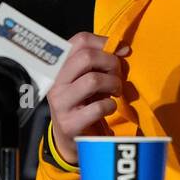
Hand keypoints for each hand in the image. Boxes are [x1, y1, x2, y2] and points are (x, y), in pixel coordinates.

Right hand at [47, 32, 129, 165]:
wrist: (70, 138)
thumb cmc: (82, 102)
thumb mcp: (85, 78)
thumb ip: (99, 61)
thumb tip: (124, 48)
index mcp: (58, 66)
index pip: (79, 41)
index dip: (104, 42)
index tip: (119, 51)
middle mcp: (55, 82)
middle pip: (86, 57)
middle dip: (111, 64)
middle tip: (117, 75)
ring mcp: (60, 103)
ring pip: (93, 80)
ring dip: (113, 84)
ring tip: (115, 91)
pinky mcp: (69, 123)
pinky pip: (98, 107)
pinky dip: (110, 105)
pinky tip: (108, 107)